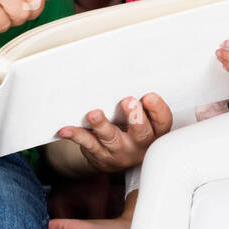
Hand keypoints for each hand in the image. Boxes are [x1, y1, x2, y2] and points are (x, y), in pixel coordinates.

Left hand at [57, 93, 172, 172]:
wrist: (115, 157)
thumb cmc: (131, 130)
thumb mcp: (143, 118)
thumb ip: (142, 103)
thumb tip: (133, 71)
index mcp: (154, 133)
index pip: (162, 123)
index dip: (158, 110)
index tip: (149, 96)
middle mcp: (139, 144)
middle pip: (141, 134)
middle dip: (135, 118)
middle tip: (128, 102)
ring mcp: (119, 151)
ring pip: (111, 139)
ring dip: (102, 125)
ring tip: (94, 114)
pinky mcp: (99, 154)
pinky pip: (87, 144)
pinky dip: (76, 135)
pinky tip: (66, 130)